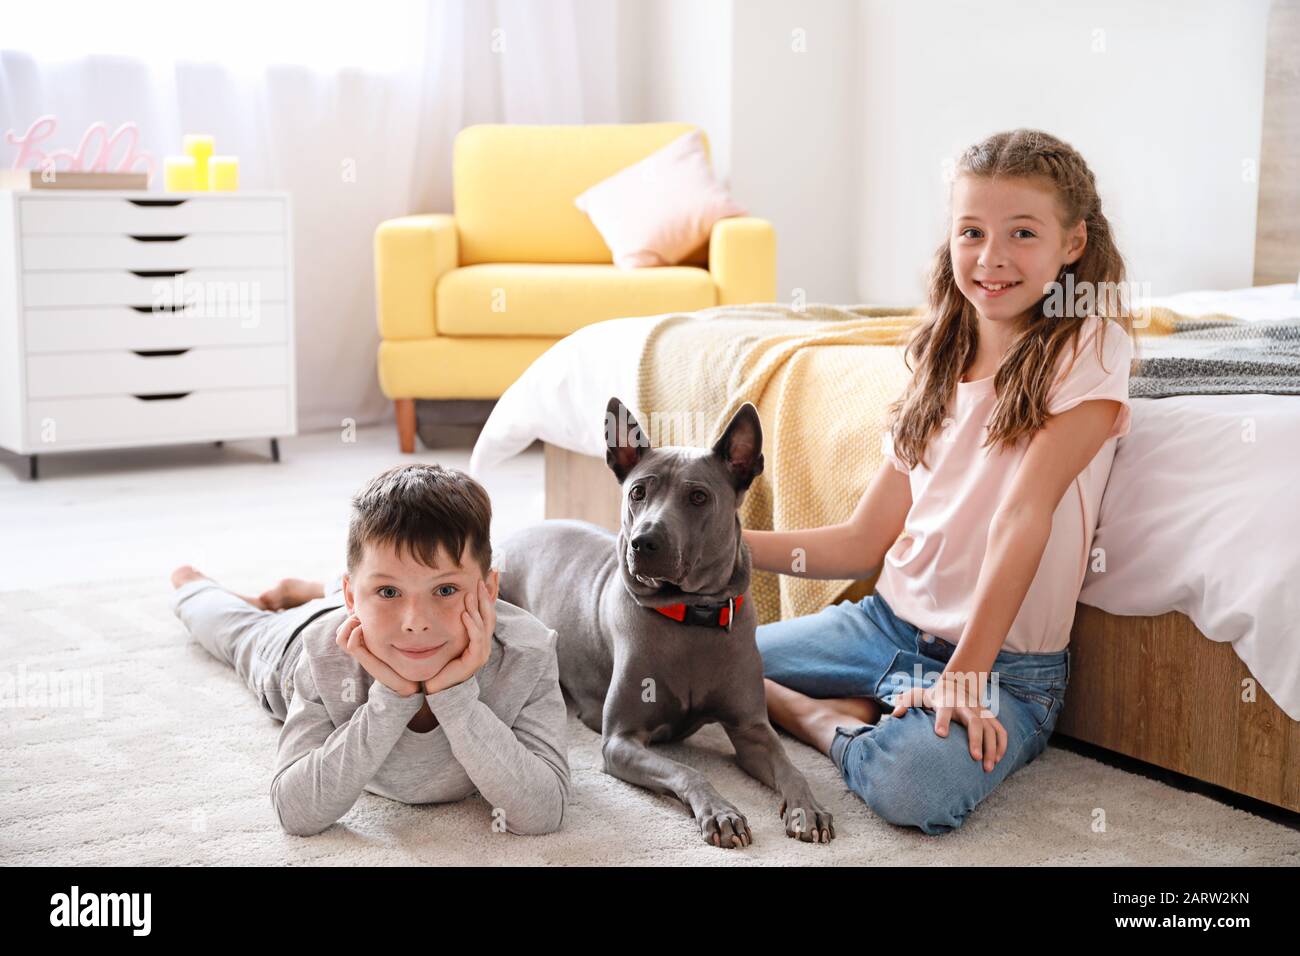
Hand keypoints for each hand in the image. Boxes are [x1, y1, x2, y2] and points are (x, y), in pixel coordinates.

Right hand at [335, 613, 420, 697]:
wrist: (406, 681)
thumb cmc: (401, 660)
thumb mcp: (392, 641)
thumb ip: (386, 629)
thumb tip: (388, 609)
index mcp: (363, 644)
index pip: (344, 629)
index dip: (350, 617)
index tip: (364, 610)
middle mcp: (359, 650)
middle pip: (340, 632)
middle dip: (349, 618)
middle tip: (362, 613)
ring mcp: (361, 656)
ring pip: (340, 637)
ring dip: (349, 623)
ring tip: (362, 619)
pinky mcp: (366, 661)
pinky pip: (351, 645)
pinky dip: (355, 632)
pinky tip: (366, 628)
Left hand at [423, 579, 494, 695]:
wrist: (437, 685)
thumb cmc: (441, 660)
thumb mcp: (448, 635)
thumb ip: (453, 621)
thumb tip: (449, 599)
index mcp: (479, 636)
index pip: (488, 611)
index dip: (491, 593)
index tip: (490, 575)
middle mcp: (484, 642)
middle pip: (490, 614)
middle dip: (487, 595)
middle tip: (482, 579)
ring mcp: (482, 651)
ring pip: (484, 625)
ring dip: (477, 608)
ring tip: (470, 593)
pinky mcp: (476, 659)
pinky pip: (476, 639)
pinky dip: (472, 625)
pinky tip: (466, 614)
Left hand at [890, 670, 1007, 772]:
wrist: (957, 684)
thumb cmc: (933, 696)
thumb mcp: (917, 695)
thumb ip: (905, 702)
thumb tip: (895, 714)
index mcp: (946, 702)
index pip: (944, 710)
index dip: (942, 721)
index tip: (940, 735)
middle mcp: (966, 707)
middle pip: (974, 722)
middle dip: (975, 739)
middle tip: (975, 758)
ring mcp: (980, 712)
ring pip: (991, 729)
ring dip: (992, 748)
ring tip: (987, 768)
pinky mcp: (990, 718)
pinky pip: (1000, 731)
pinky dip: (1002, 745)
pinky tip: (998, 760)